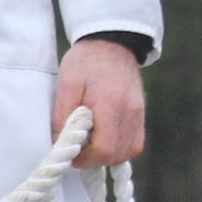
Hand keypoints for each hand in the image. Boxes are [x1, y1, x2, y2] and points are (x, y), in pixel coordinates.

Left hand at [55, 39, 145, 167]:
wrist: (111, 43)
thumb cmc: (85, 62)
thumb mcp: (66, 86)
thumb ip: (63, 116)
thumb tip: (60, 143)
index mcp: (111, 105)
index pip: (104, 149)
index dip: (85, 158)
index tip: (71, 152)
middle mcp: (131, 113)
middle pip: (117, 155)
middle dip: (94, 158)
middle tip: (77, 147)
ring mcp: (139, 114)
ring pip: (128, 152)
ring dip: (107, 154)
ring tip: (89, 141)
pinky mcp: (141, 114)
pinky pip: (134, 143)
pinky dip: (118, 147)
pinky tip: (102, 137)